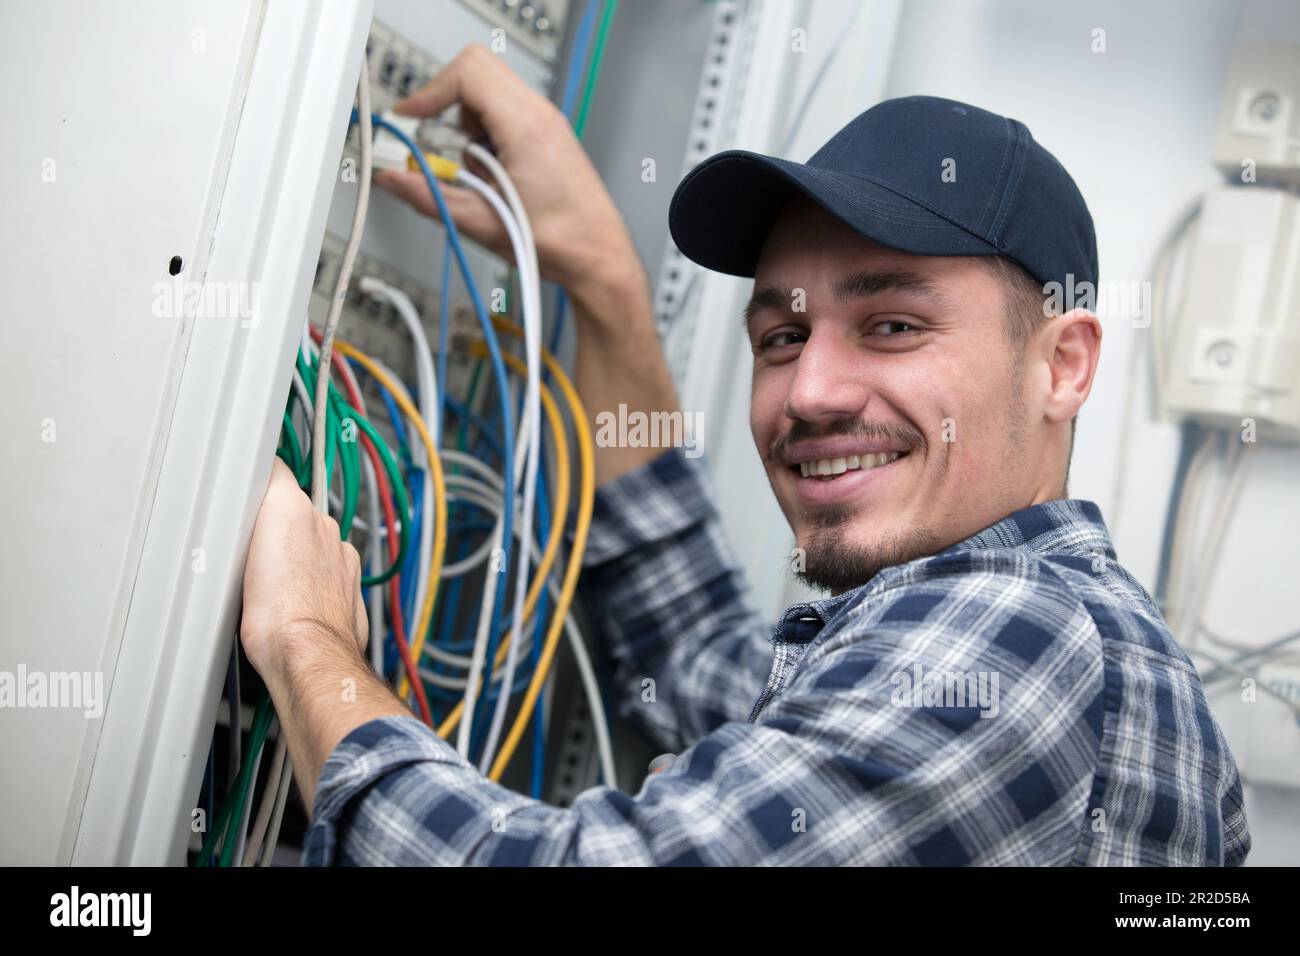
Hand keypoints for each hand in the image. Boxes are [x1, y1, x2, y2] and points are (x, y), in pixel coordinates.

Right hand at [240, 458, 367, 696]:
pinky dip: (311, 574)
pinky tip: (289, 593)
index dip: (257, 477)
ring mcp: (340, 552)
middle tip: (247, 546)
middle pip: (292, 508)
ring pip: (310, 538)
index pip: (276, 471)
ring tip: (266, 577)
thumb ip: (248, 509)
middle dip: (271, 523)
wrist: (307, 654)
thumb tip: (244, 483)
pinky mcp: (350, 578)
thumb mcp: (239, 548)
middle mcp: (324, 525)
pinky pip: (327, 565)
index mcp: (295, 508)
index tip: (246, 485)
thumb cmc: (275, 614)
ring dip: (292, 550)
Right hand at [373, 43, 639, 301]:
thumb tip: (394, 181)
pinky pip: (505, 112)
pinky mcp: (548, 133)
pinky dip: (487, 134)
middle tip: (439, 142)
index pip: (467, 73)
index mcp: (525, 127)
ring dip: (469, 124)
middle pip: (477, 70)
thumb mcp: (480, 223)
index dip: (430, 91)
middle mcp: (540, 114)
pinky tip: (495, 174)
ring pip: (490, 91)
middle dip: (447, 104)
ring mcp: (547, 121)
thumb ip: (428, 197)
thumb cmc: (558, 242)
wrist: (597, 255)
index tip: (410, 116)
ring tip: (479, 171)